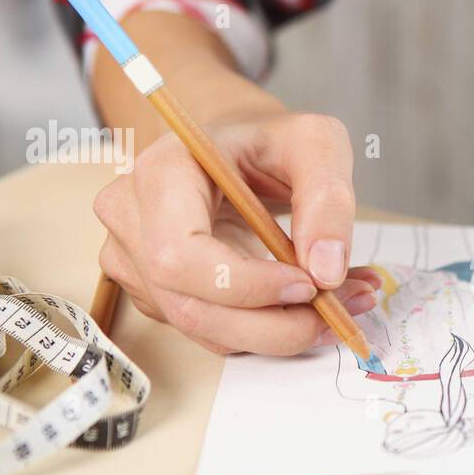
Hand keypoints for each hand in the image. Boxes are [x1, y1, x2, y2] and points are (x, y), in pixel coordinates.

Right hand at [95, 111, 380, 354]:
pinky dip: (268, 330)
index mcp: (160, 173)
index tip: (310, 285)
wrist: (237, 151)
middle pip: (190, 306)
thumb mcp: (316, 144)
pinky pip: (213, 331)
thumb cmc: (269, 141)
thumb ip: (329, 199)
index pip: (179, 255)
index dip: (246, 285)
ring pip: (205, 330)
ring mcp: (135, 262)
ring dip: (280, 333)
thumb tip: (326, 272)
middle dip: (274, 325)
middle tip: (340, 315)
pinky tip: (310, 305)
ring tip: (341, 308)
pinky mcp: (157, 294)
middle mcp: (132, 221)